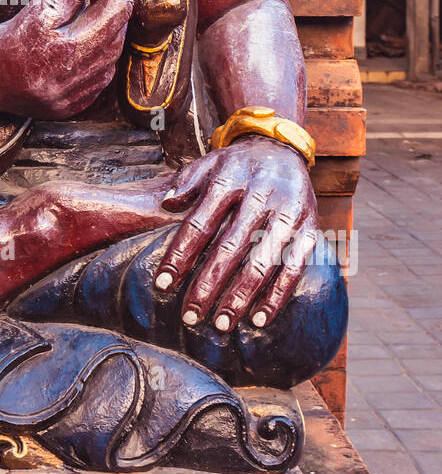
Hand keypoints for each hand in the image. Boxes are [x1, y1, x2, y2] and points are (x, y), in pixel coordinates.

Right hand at [0, 0, 132, 119]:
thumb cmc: (9, 40)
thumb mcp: (37, 4)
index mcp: (60, 42)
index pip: (115, 4)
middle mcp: (71, 71)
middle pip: (119, 26)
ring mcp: (76, 92)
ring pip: (115, 49)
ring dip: (109, 24)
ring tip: (90, 7)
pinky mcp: (76, 105)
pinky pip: (104, 72)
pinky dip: (100, 50)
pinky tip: (85, 39)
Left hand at [154, 136, 318, 329]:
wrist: (283, 149)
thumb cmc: (237, 165)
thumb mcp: (209, 162)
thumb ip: (187, 182)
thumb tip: (167, 203)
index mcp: (230, 179)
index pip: (199, 223)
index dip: (179, 255)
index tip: (162, 285)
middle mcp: (261, 195)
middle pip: (229, 247)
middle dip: (207, 285)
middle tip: (189, 316)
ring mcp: (289, 212)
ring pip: (262, 261)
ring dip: (241, 297)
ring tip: (221, 324)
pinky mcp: (310, 227)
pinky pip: (295, 267)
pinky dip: (277, 295)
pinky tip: (259, 319)